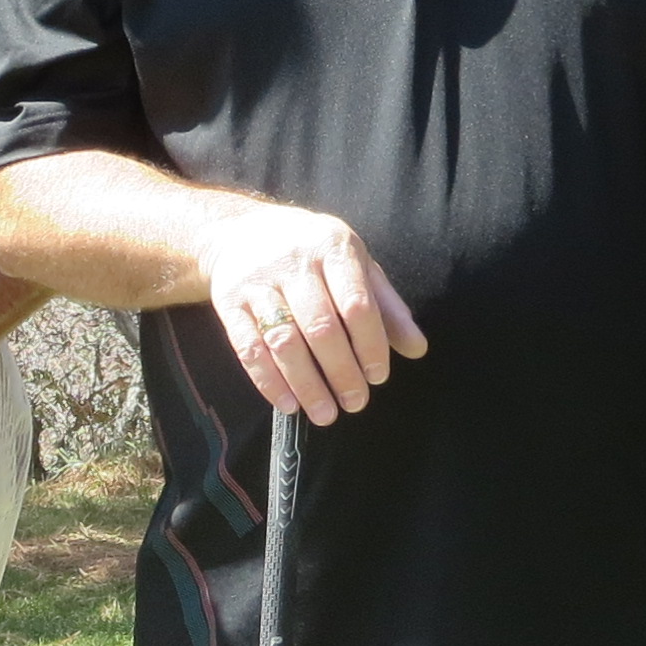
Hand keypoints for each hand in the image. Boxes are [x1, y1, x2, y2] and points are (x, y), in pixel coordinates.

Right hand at [197, 201, 425, 425]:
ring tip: (325, 414)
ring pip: (283, 341)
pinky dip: (269, 382)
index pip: (357, 304)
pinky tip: (289, 405)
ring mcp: (257, 281)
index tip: (378, 377)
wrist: (240, 232)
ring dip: (306, 384)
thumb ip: (386, 306)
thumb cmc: (312, 254)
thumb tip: (417, 348)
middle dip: (341, 372)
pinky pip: (249, 348)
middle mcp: (293, 261)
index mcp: (332, 247)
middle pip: (320, 327)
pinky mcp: (229, 302)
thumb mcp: (355, 264)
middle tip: (356, 403)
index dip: (370, 345)